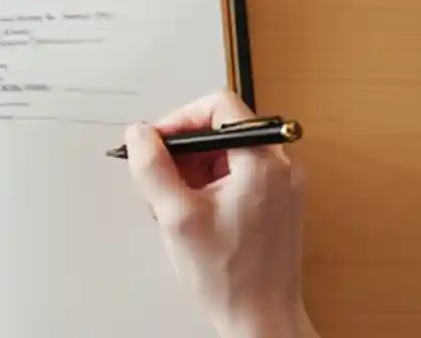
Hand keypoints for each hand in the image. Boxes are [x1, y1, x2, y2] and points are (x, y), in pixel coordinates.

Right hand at [123, 92, 316, 337]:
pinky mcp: (276, 199)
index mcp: (263, 163)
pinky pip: (237, 171)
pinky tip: (191, 210)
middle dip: (184, 147)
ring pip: (227, 149)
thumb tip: (138, 135)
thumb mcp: (177, 217)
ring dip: (194, 166)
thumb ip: (153, 168)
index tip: (156, 141)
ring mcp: (282, 183)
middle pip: (222, 126)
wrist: (261, 318)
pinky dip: (209, 181)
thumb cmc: (232, 277)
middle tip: (160, 173)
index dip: (180, 118)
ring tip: (174, 199)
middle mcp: (281, 166)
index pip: (219, 105)